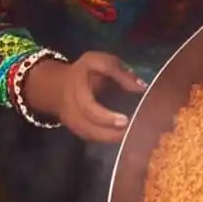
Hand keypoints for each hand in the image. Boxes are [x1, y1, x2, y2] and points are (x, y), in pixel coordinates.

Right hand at [22, 52, 146, 142]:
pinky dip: (107, 139)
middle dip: (110, 133)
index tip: (125, 120)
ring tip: (130, 136)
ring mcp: (72, 122)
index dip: (106, 117)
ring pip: (90, 136)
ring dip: (110, 139)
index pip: (88, 108)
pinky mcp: (77, 130)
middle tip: (131, 132)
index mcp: (76, 90)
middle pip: (88, 128)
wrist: (60, 86)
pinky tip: (122, 137)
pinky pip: (92, 138)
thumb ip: (119, 72)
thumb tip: (142, 86)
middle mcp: (71, 110)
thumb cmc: (84, 72)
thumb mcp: (99, 62)